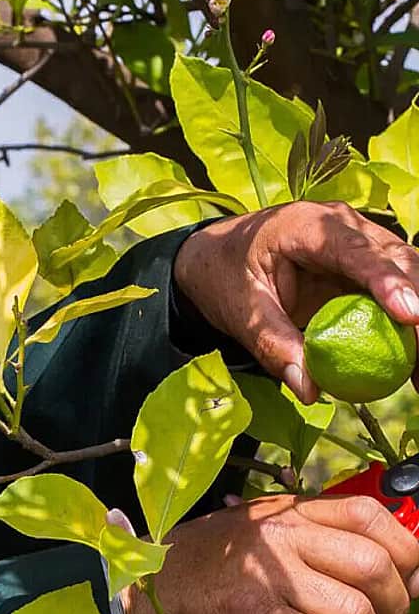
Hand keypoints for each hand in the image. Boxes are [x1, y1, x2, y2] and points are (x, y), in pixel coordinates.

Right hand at [120, 494, 418, 613]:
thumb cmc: (203, 569)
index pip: (369, 516)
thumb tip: (385, 571)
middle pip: (376, 568)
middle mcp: (282, 535)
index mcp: (287, 512)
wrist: (146, 593)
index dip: (405, 552)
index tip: (406, 584)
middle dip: (393, 611)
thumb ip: (311, 540)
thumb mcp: (257, 535)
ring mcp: (269, 574)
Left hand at [174, 201, 418, 402]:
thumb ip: (273, 345)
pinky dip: (410, 325)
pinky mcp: (366, 269)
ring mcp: (360, 245)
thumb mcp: (240, 311)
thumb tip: (309, 388)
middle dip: (417, 306)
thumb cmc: (225, 275)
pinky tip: (414, 363)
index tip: (410, 315)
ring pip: (409, 273)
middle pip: (397, 260)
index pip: (356, 251)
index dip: (387, 281)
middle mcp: (342, 227)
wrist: (215, 258)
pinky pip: (398, 294)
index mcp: (305, 226)